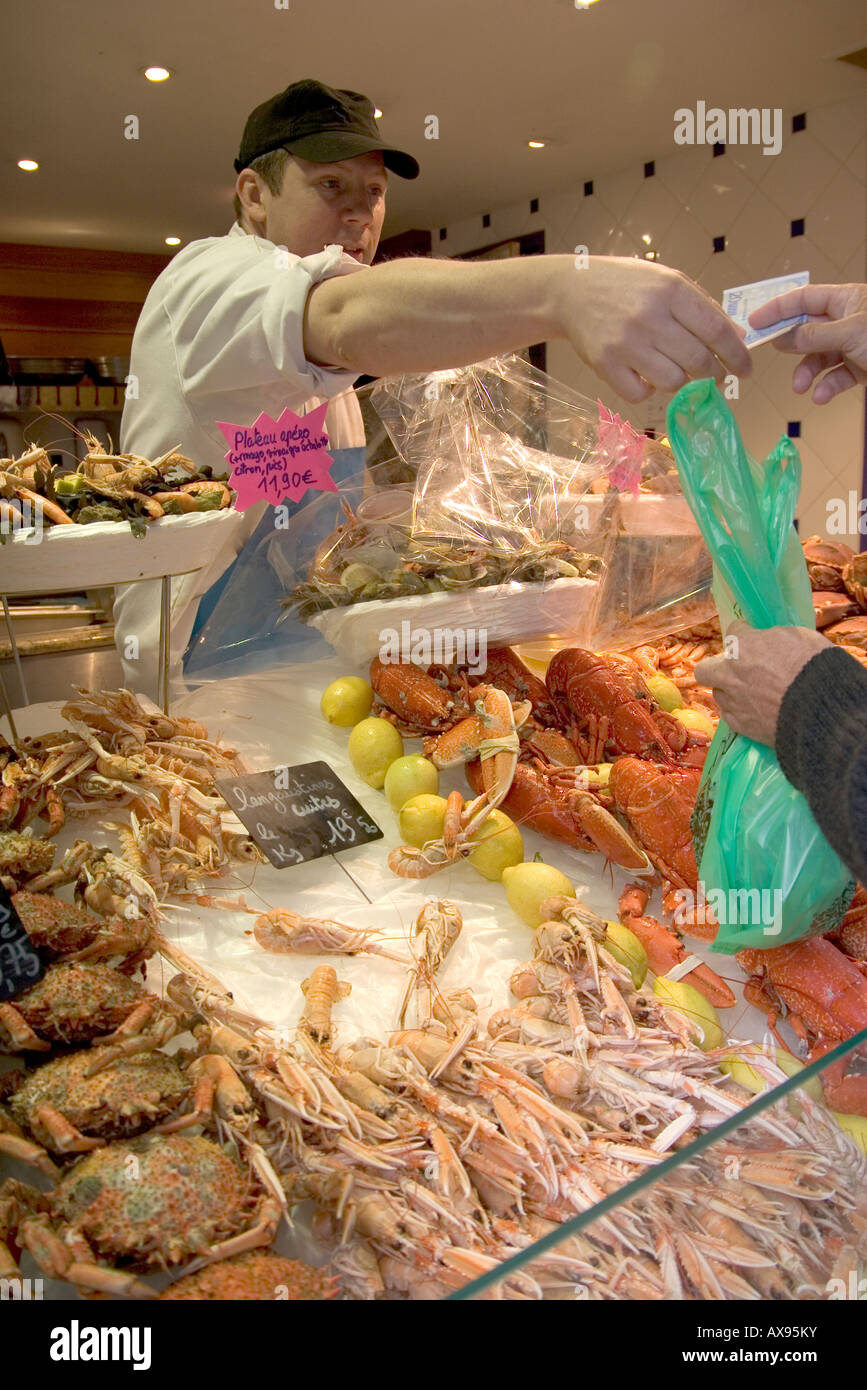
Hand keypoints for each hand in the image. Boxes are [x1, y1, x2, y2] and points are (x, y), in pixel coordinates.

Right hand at [564, 256, 751, 402]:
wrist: (572, 291)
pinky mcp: (605, 365)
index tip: (745, 369)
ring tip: (675, 369)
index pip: (717, 331)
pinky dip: (649, 390)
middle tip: (715, 376)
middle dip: (713, 374)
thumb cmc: (628, 285)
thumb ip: (703, 308)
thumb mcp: (668, 281)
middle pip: (698, 361)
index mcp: (671, 291)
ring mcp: (625, 343)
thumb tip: (737, 340)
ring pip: (673, 382)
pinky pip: (641, 393)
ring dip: (681, 382)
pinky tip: (645, 375)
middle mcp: (649, 317)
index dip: (737, 355)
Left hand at [694, 620, 831, 745]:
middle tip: (736, 669)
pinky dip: (741, 712)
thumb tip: (767, 642)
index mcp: (743, 646)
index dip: (744, 633)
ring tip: (752, 694)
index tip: (752, 636)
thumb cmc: (815, 665)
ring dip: (731, 691)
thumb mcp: (797, 636)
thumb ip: (773, 638)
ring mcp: (733, 701)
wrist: (821, 707)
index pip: (733, 631)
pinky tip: (757, 712)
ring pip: (719, 694)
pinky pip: (731, 716)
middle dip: (717, 667)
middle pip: (705, 669)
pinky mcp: (741, 725)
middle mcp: (730, 673)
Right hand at [748, 282, 866, 403]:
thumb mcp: (849, 333)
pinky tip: (821, 396)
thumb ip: (813, 336)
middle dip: (791, 345)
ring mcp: (853, 345)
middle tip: (770, 353)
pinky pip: (836, 377)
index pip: (804, 298)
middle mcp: (848, 320)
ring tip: (801, 387)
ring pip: (819, 357)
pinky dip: (827, 387)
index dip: (778, 308)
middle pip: (808, 329)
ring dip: (807, 373)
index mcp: (847, 300)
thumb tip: (781, 337)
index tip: (754, 321)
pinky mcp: (860, 368)